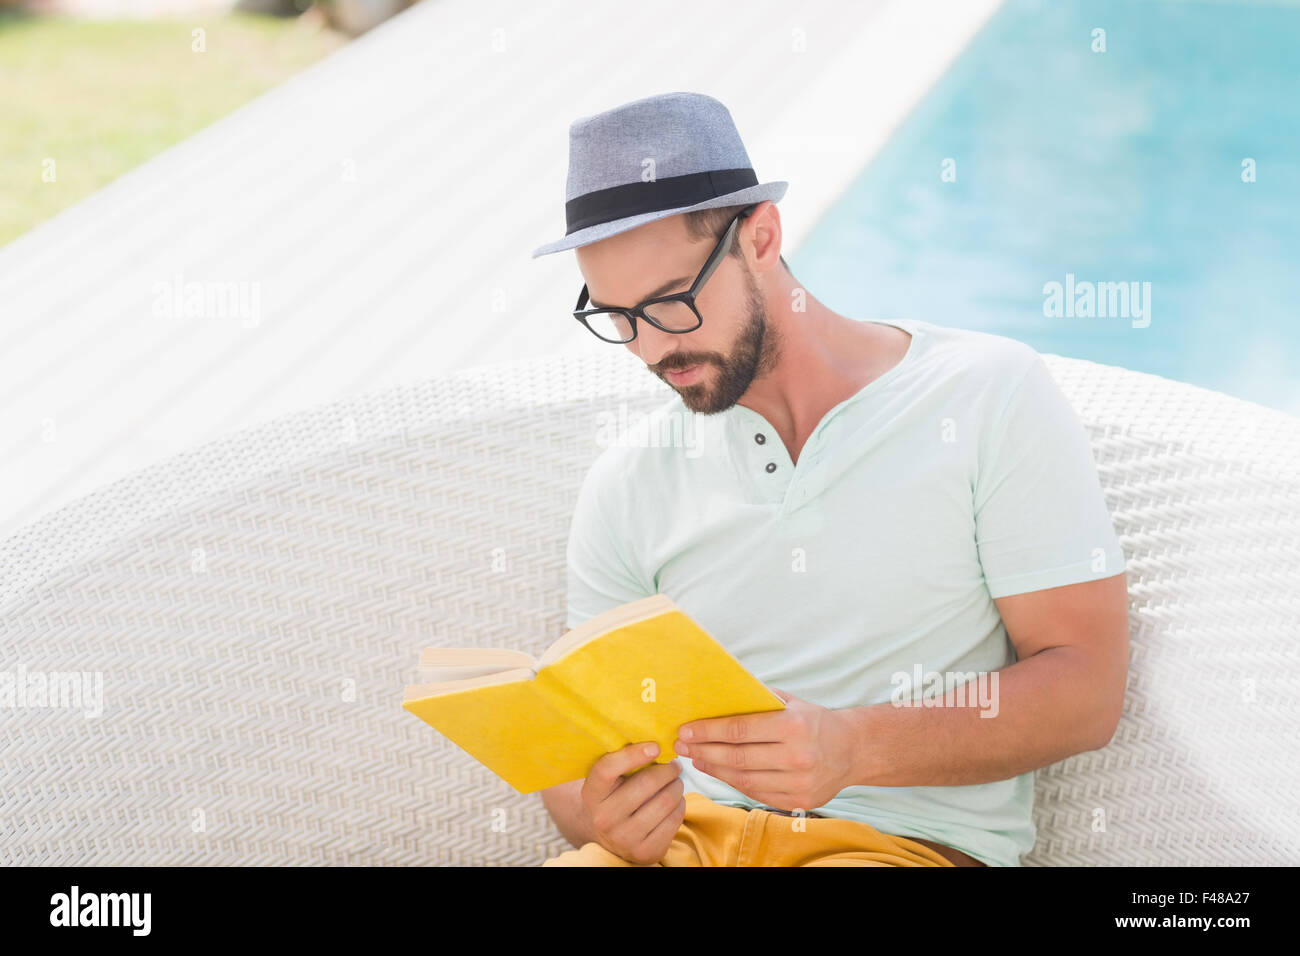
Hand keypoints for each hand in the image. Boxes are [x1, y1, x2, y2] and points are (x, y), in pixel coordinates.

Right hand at [581, 742, 685, 865]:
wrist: (611, 839)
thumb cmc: (615, 797)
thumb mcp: (609, 781)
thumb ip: (623, 759)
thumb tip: (654, 735)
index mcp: (592, 793)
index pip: (607, 768)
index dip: (633, 754)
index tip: (656, 746)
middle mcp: (604, 817)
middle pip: (646, 783)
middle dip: (667, 770)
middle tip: (674, 765)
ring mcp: (624, 837)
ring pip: (665, 801)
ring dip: (677, 786)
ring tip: (676, 782)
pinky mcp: (646, 851)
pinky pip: (674, 820)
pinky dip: (680, 805)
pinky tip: (674, 801)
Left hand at [674, 688, 856, 812]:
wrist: (852, 750)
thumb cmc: (814, 721)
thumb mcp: (791, 703)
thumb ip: (758, 700)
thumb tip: (717, 696)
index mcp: (794, 726)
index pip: (741, 730)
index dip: (709, 731)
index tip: (686, 730)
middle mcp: (798, 755)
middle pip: (738, 756)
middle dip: (704, 751)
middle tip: (682, 745)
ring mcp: (799, 782)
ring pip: (744, 778)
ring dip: (714, 769)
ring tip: (695, 758)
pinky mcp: (799, 801)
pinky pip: (756, 792)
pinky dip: (733, 782)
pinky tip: (718, 771)